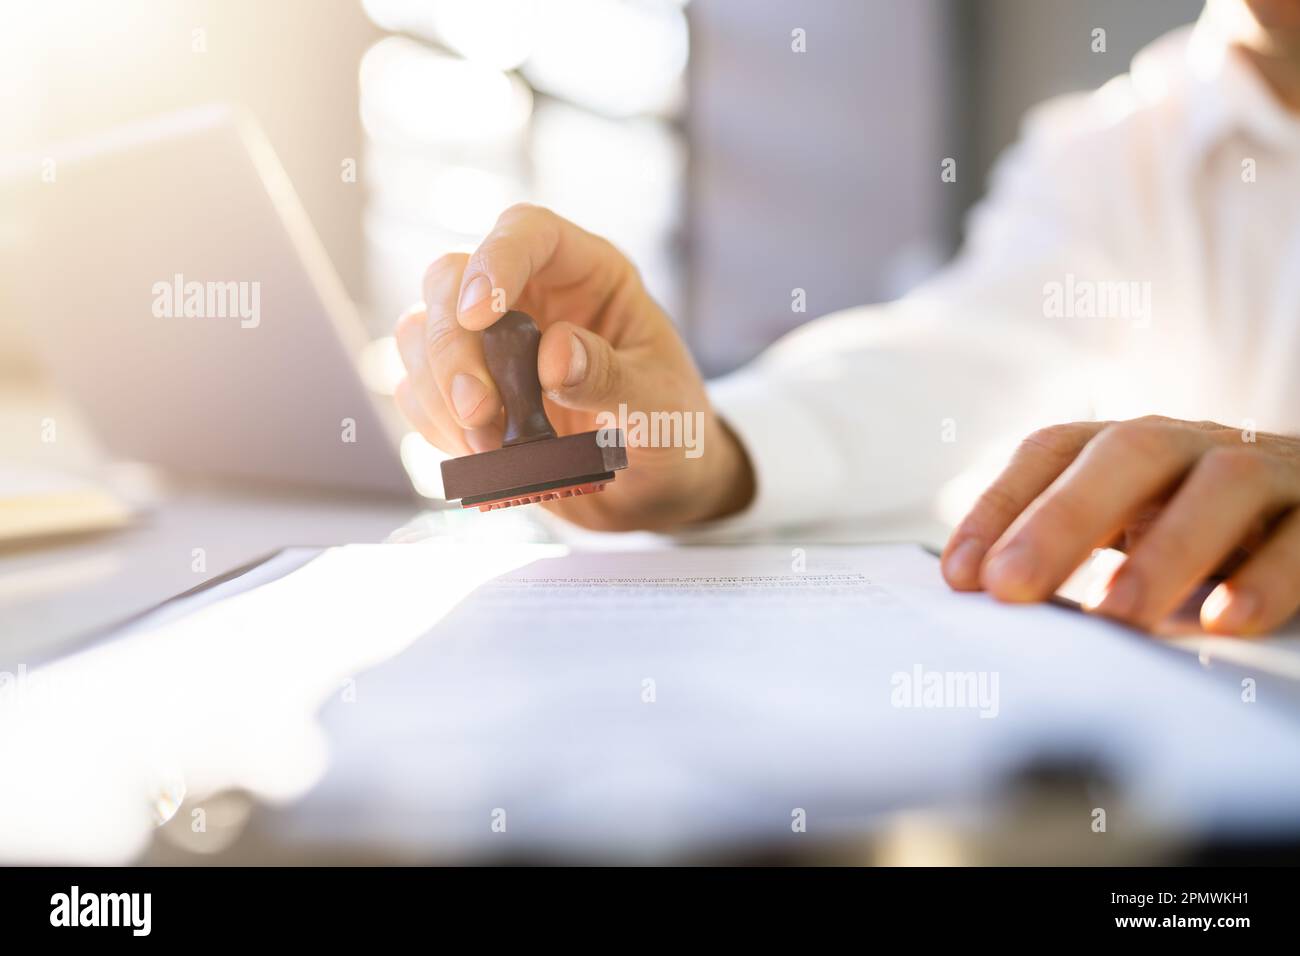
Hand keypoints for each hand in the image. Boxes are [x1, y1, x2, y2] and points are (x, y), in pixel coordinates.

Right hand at [393, 204, 753, 530]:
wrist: (655, 487)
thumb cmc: (672, 428)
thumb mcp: (662, 404)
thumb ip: (612, 377)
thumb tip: (553, 356)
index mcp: (586, 274)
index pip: (527, 231)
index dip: (496, 259)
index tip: (481, 314)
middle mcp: (529, 296)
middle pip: (450, 279)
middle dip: (452, 346)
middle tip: (479, 410)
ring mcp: (489, 344)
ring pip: (421, 333)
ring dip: (438, 391)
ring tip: (488, 446)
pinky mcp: (465, 392)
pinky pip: (417, 391)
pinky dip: (436, 425)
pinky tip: (481, 454)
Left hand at [940, 416, 1299, 634]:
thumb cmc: (1201, 527)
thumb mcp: (1129, 525)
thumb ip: (1067, 550)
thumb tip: (982, 591)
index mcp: (1130, 444)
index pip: (1053, 450)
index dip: (1002, 504)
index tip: (958, 575)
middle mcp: (1194, 443)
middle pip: (1129, 455)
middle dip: (1062, 520)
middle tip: (1009, 588)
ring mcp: (1268, 470)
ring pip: (1221, 486)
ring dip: (1163, 551)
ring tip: (1115, 613)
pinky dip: (1267, 578)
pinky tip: (1226, 620)